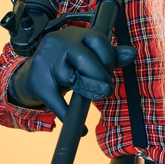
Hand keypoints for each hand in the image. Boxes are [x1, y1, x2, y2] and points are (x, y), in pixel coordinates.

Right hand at [9, 26, 136, 119]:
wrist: (31, 74)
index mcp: (74, 34)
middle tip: (106, 89)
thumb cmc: (66, 62)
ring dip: (89, 92)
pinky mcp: (38, 83)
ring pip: (73, 79)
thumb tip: (132, 53)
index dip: (109, 59)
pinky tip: (82, 129)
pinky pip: (58, 102)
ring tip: (96, 96)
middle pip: (86, 60)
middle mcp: (58, 43)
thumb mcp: (87, 55)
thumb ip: (110, 55)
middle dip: (101, 77)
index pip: (98, 40)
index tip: (109, 71)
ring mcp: (45, 62)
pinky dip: (70, 117)